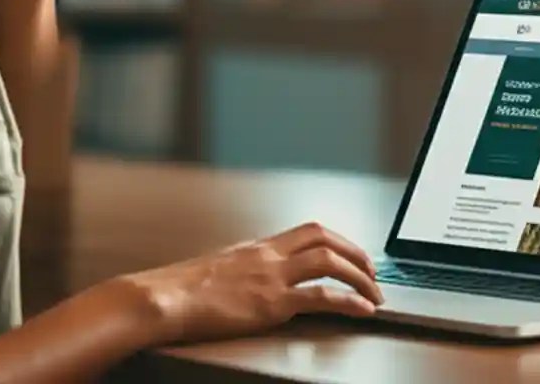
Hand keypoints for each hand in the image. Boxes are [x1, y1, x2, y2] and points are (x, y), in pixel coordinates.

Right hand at [126, 222, 383, 343]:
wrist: (163, 299)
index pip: (310, 230)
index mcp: (258, 247)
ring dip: (360, 277)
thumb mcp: (218, 270)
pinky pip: (321, 297)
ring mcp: (271, 277)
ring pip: (329, 262)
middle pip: (326, 238)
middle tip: (374, 273)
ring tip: (376, 295)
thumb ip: (243, 270)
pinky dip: (349, 302)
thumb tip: (252, 279)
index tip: (354, 255)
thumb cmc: (181, 290)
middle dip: (357, 253)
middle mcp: (269, 255)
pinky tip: (364, 311)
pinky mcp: (271, 303)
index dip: (339, 241)